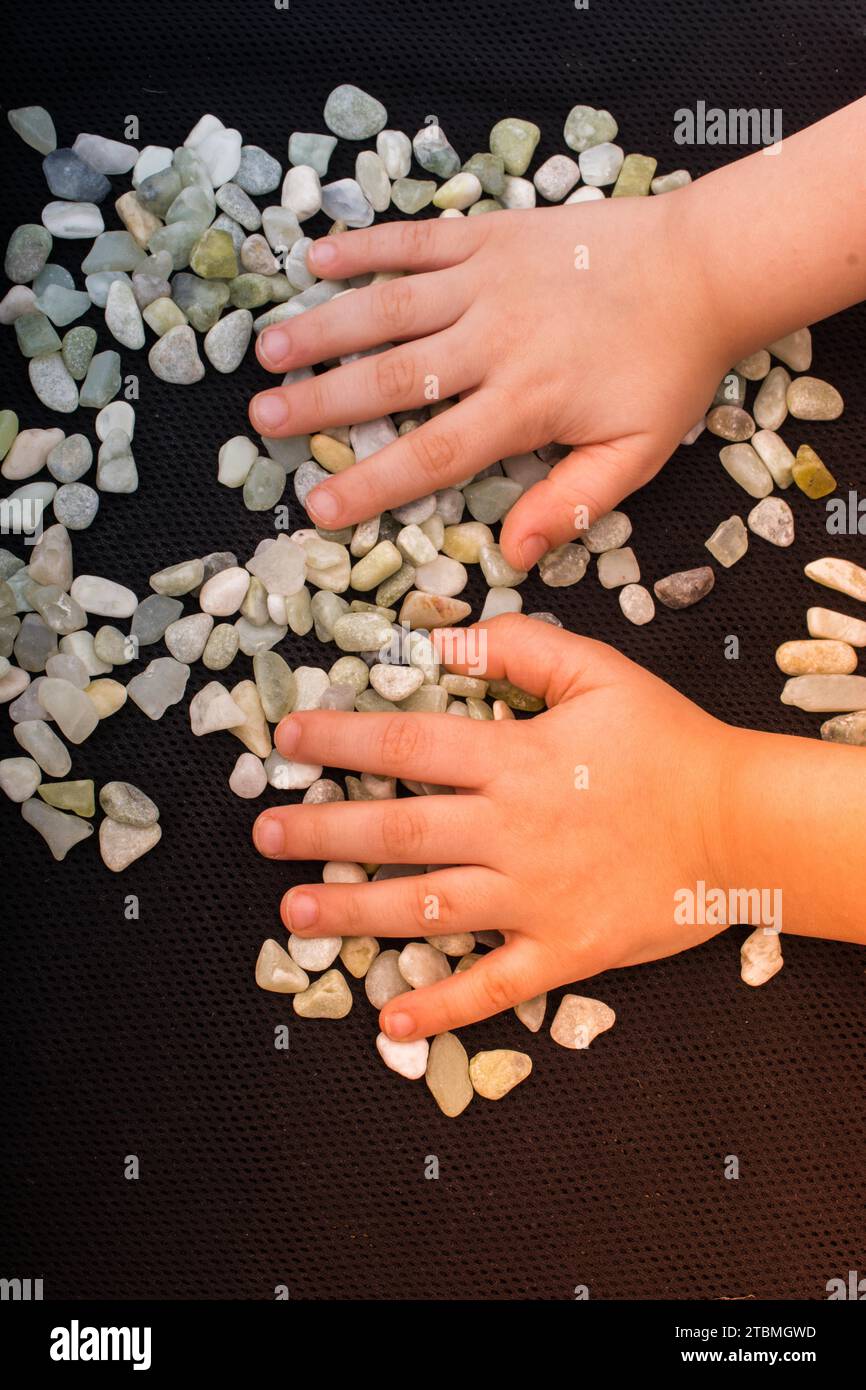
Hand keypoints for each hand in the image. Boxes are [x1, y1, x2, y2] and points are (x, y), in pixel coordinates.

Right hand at [248, 195, 728, 570]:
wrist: (701, 268)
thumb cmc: (667, 369)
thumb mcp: (637, 454)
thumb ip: (573, 502)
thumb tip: (513, 556)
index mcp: (525, 404)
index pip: (434, 455)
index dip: (371, 485)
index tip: (318, 509)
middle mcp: (494, 342)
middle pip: (392, 380)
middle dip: (321, 403)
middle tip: (262, 422)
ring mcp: (488, 281)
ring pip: (390, 308)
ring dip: (324, 327)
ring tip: (267, 349)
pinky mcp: (492, 234)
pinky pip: (417, 240)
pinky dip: (365, 247)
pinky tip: (315, 260)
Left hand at [252, 614, 734, 1040]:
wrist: (742, 826)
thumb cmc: (669, 745)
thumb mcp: (600, 672)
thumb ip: (521, 649)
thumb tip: (447, 641)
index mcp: (516, 761)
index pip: (406, 747)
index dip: (339, 740)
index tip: (287, 741)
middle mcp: (511, 832)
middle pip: (398, 832)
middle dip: (322, 832)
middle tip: (265, 835)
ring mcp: (534, 899)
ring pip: (427, 909)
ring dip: (355, 913)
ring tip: (294, 914)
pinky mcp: (563, 952)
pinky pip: (494, 986)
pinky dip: (443, 1008)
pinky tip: (390, 1023)